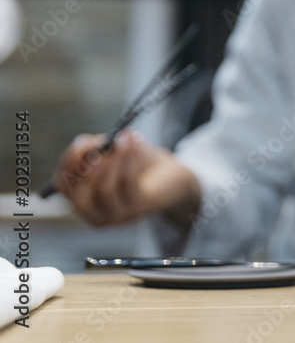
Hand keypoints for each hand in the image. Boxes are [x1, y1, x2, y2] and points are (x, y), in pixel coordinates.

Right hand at [52, 128, 200, 227]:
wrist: (170, 175)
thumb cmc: (135, 162)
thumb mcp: (110, 151)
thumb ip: (93, 148)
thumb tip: (81, 144)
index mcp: (81, 198)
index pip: (63, 186)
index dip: (68, 165)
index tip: (81, 143)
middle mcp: (95, 214)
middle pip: (78, 197)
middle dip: (86, 169)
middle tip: (98, 148)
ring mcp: (115, 216)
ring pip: (105, 189)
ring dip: (115, 159)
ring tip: (125, 138)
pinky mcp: (136, 210)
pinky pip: (128, 184)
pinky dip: (129, 159)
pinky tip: (135, 142)